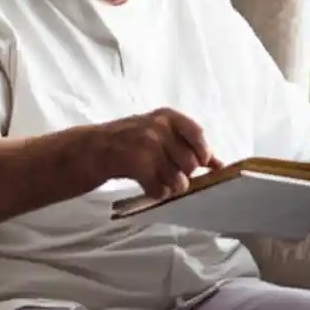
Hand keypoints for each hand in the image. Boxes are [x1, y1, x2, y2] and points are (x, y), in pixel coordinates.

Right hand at [92, 107, 222, 199]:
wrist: (91, 148)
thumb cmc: (130, 140)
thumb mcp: (159, 132)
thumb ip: (188, 144)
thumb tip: (218, 165)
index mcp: (167, 116)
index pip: (197, 133)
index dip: (203, 152)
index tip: (202, 163)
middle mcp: (159, 127)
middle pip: (190, 163)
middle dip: (183, 174)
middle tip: (169, 173)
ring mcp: (147, 145)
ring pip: (177, 180)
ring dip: (170, 187)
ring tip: (158, 181)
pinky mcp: (136, 164)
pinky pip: (159, 189)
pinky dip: (156, 193)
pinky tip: (149, 187)